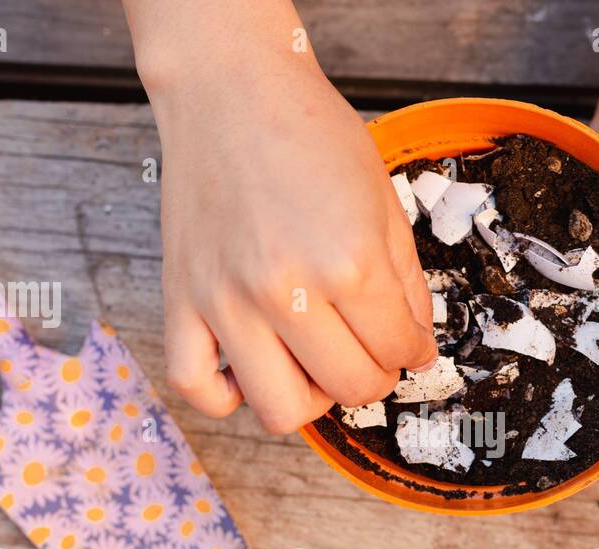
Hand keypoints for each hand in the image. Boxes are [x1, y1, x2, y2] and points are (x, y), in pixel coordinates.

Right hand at [127, 3, 436, 431]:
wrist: (230, 89)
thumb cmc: (307, 133)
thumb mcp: (383, 201)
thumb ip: (406, 282)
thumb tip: (417, 345)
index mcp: (347, 259)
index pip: (397, 349)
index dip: (412, 351)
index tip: (406, 342)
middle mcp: (285, 288)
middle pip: (349, 388)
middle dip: (374, 376)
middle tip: (370, 354)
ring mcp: (227, 301)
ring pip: (280, 410)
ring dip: (310, 399)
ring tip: (314, 366)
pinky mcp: (181, 301)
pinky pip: (196, 387)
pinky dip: (226, 395)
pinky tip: (250, 369)